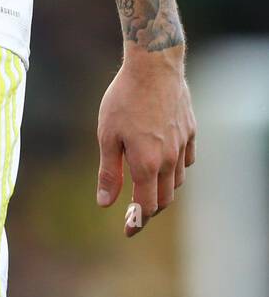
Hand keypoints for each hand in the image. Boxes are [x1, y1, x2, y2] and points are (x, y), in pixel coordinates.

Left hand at [96, 49, 195, 234]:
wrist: (154, 66)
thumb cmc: (124, 98)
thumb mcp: (107, 134)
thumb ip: (109, 172)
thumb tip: (105, 204)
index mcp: (147, 164)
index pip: (146, 206)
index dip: (137, 222)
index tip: (128, 230)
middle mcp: (169, 159)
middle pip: (164, 198)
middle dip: (150, 209)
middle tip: (135, 213)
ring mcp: (182, 145)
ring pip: (177, 180)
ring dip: (164, 189)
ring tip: (148, 187)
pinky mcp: (190, 130)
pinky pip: (187, 159)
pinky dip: (177, 168)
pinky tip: (166, 162)